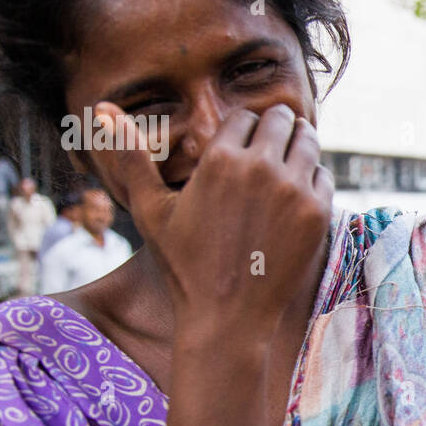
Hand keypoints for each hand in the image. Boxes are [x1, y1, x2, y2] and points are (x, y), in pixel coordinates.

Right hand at [94, 102, 331, 331]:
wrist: (228, 318)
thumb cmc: (184, 267)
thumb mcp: (150, 211)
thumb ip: (131, 156)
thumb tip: (102, 108)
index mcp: (220, 159)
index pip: (245, 116)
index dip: (242, 129)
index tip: (241, 146)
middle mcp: (261, 167)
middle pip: (282, 119)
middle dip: (275, 128)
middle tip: (270, 147)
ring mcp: (294, 190)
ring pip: (308, 140)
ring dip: (299, 145)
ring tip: (286, 163)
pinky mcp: (318, 212)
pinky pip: (324, 175)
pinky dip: (313, 178)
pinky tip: (296, 196)